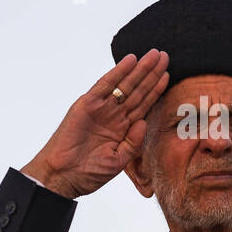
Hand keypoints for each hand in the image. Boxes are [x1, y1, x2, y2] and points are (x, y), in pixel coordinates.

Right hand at [22, 49, 169, 198]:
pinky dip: (118, 72)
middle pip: (137, 90)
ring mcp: (101, 108)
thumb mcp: (118, 161)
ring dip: (140, 69)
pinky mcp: (87, 104)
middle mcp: (113, 115)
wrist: (63, 176)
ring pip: (125, 84)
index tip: (168, 75)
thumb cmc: (88, 173)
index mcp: (122, 128)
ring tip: (155, 55)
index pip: (143, 104)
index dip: (156, 90)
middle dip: (151, 73)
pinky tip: (130, 60)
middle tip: (165, 56)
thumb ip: (133, 143)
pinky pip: (105, 84)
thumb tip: (143, 122)